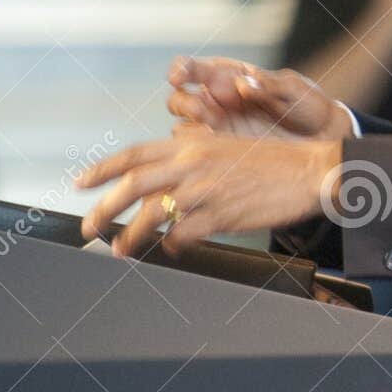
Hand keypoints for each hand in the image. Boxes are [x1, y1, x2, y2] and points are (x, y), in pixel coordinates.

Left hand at [77, 129, 341, 255]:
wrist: (309, 171)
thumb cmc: (272, 162)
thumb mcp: (224, 148)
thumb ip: (190, 161)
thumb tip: (161, 184)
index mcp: (191, 142)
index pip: (134, 153)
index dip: (103, 168)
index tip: (81, 182)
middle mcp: (193, 162)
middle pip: (133, 184)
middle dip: (103, 208)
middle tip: (89, 226)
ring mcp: (206, 189)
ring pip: (152, 213)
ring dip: (130, 235)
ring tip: (120, 249)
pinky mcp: (221, 215)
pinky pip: (182, 234)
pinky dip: (171, 244)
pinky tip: (171, 248)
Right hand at [166, 55, 352, 142]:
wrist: (324, 138)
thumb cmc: (308, 106)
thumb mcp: (293, 90)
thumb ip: (268, 84)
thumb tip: (242, 83)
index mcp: (230, 76)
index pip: (195, 69)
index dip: (181, 70)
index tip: (180, 75)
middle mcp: (217, 101)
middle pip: (179, 100)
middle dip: (183, 103)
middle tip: (200, 110)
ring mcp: (218, 128)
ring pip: (183, 128)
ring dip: (188, 130)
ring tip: (209, 132)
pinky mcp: (223, 154)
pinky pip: (198, 154)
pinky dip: (197, 154)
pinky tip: (213, 154)